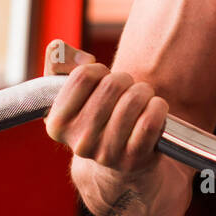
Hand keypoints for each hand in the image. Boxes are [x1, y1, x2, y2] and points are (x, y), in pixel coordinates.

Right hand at [44, 61, 168, 176]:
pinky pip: (151, 120)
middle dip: (125, 79)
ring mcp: (106, 153)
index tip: (101, 81)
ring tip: (140, 99)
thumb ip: (58, 62)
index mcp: (58, 123)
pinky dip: (158, 107)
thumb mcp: (69, 92)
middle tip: (125, 89)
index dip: (98, 70)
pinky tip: (153, 110)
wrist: (115, 161)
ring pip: (134, 100)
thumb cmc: (95, 115)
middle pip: (112, 85)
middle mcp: (80, 142)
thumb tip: (73, 54)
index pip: (83, 76)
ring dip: (144, 92)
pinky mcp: (134, 159)